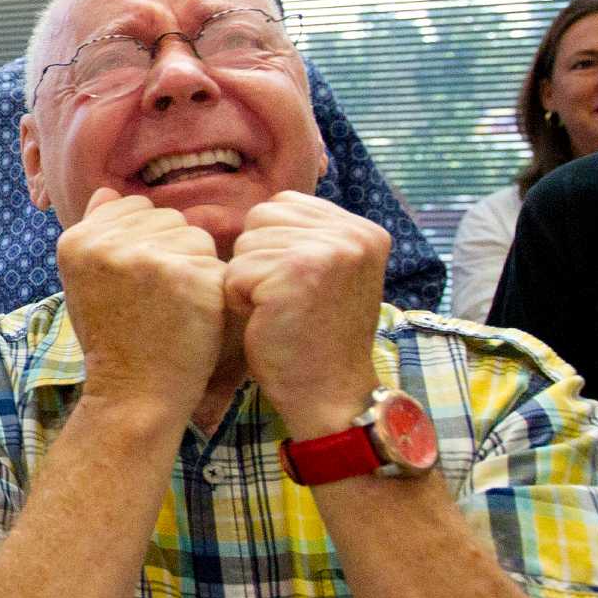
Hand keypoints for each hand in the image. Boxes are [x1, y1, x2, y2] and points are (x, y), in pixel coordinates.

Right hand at [58, 188, 226, 422]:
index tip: (134, 284)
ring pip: (196, 237)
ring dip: (195, 268)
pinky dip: (213, 291)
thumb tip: (109, 190)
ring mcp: (146, 257)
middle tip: (153, 300)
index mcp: (76, 239)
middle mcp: (106, 243)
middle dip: (171, 252)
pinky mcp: (187, 276)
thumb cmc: (115, 339)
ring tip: (172, 308)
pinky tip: (192, 317)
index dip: (144, 243)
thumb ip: (98, 233)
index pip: (134, 208)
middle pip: (168, 219)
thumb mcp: (87, 282)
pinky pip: (218, 263)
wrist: (132, 394)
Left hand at [223, 192, 387, 434]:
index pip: (284, 203)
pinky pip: (235, 272)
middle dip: (257, 261)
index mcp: (362, 229)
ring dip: (247, 282)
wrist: (330, 394)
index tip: (294, 283)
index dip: (270, 245)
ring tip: (277, 311)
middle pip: (260, 218)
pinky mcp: (297, 272)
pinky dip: (238, 301)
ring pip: (245, 244)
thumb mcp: (325, 273)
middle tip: (284, 301)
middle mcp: (352, 234)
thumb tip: (254, 209)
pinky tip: (267, 322)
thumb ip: (305, 235)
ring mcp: (328, 251)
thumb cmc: (315, 336)